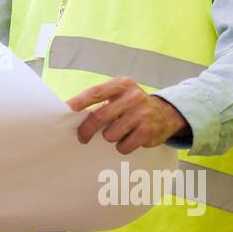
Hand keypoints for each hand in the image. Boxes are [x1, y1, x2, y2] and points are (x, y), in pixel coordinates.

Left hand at [65, 77, 188, 154]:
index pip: (96, 92)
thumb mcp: (120, 95)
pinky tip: (129, 138)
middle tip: (82, 137)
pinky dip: (122, 146)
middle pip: (99, 116)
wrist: (166, 114)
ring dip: (110, 137)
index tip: (66, 110)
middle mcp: (133, 97)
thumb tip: (72, 114)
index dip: (79, 102)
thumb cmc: (132, 105)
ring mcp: (142, 114)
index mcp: (122, 84)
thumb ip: (100, 101)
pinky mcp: (148, 131)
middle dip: (86, 130)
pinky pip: (123, 146)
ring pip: (110, 134)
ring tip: (118, 132)